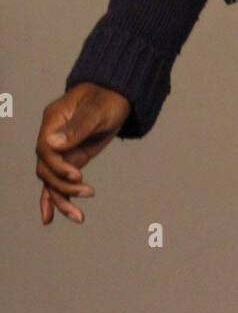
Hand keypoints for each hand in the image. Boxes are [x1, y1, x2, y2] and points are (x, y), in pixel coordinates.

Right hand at [36, 83, 131, 223]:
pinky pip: (57, 180)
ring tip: (78, 216)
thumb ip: (76, 127)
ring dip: (61, 198)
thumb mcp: (97, 110)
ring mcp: (60, 149)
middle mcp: (52, 137)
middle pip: (46, 169)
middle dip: (63, 186)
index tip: (77, 175)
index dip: (58, 166)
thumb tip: (52, 143)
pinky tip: (51, 217)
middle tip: (87, 192)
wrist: (118, 94)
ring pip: (51, 179)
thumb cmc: (108, 97)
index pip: (45, 150)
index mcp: (53, 120)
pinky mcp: (70, 158)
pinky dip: (55, 198)